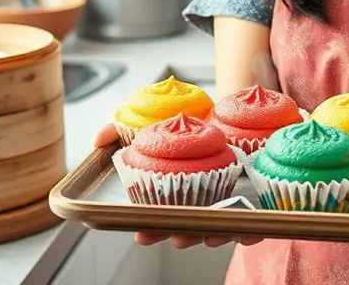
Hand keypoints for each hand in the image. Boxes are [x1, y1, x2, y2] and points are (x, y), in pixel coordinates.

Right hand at [92, 124, 263, 248]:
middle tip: (176, 235)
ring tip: (211, 234)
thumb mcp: (151, 121)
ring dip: (213, 235)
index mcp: (172, 195)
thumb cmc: (186, 125)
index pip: (158, 220)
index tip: (141, 234)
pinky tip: (249, 233)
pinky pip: (250, 224)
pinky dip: (250, 231)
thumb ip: (120, 130)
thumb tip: (98, 140)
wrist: (228, 113)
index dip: (150, 229)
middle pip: (187, 230)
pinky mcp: (249, 205)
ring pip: (217, 230)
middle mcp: (195, 205)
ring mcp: (222, 207)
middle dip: (181, 236)